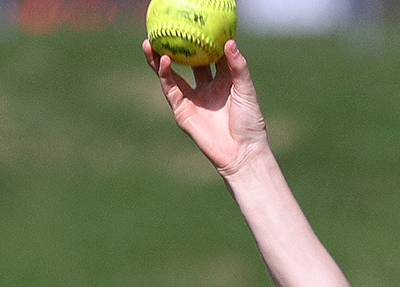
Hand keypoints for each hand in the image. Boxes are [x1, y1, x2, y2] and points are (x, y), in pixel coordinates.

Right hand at [143, 38, 270, 176]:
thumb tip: (229, 42)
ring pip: (172, 74)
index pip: (210, 55)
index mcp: (224, 80)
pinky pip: (171, 88)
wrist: (242, 152)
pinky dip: (165, 74)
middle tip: (167, 28)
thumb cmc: (249, 122)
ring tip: (150, 41)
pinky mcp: (182, 111)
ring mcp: (193, 99)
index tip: (196, 21)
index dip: (203, 39)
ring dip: (160, 58)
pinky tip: (163, 59)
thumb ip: (238, 66)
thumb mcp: (246, 90)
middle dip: (176, 46)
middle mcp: (206, 87)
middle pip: (187, 62)